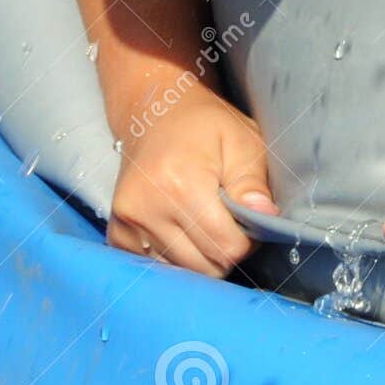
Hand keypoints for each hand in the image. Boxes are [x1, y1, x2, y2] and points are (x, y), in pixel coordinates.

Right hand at [109, 87, 278, 277]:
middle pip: (204, 267)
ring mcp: (128, 221)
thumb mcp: (241, 140)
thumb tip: (266, 218)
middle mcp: (148, 206)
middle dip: (225, 251)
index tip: (247, 219)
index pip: (227, 247)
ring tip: (204, 221)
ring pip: (180, 272)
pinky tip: (180, 229)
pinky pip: (154, 266)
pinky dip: (174, 257)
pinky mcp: (117, 231)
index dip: (247, 240)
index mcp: (182, 183)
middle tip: (228, 220)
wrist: (155, 112)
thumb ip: (253, 183)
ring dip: (200, 257)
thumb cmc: (204, 125)